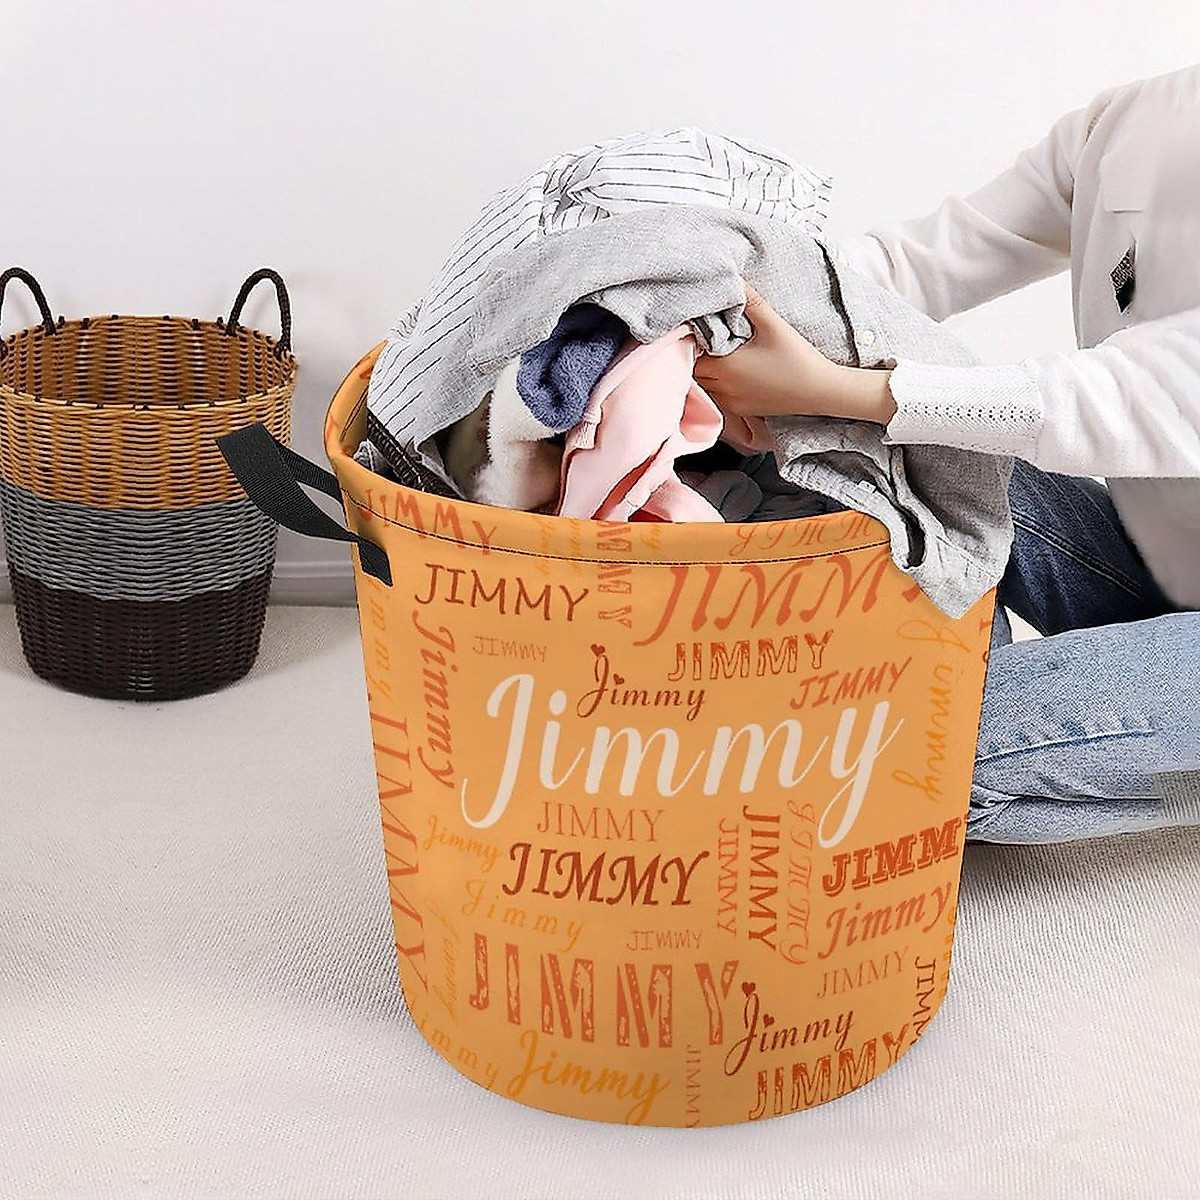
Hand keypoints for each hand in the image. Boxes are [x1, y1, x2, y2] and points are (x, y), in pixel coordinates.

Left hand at [694, 283, 897, 424]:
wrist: (819, 391)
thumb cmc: (797, 357)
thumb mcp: (773, 325)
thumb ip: (751, 301)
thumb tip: (734, 277)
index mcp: (725, 367)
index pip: (690, 354)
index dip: (690, 341)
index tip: (698, 328)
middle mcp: (722, 388)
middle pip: (693, 371)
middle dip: (695, 356)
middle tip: (705, 339)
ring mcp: (730, 402)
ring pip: (703, 386)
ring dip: (705, 372)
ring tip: (717, 355)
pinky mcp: (740, 410)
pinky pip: (717, 397)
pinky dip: (717, 385)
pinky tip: (731, 373)